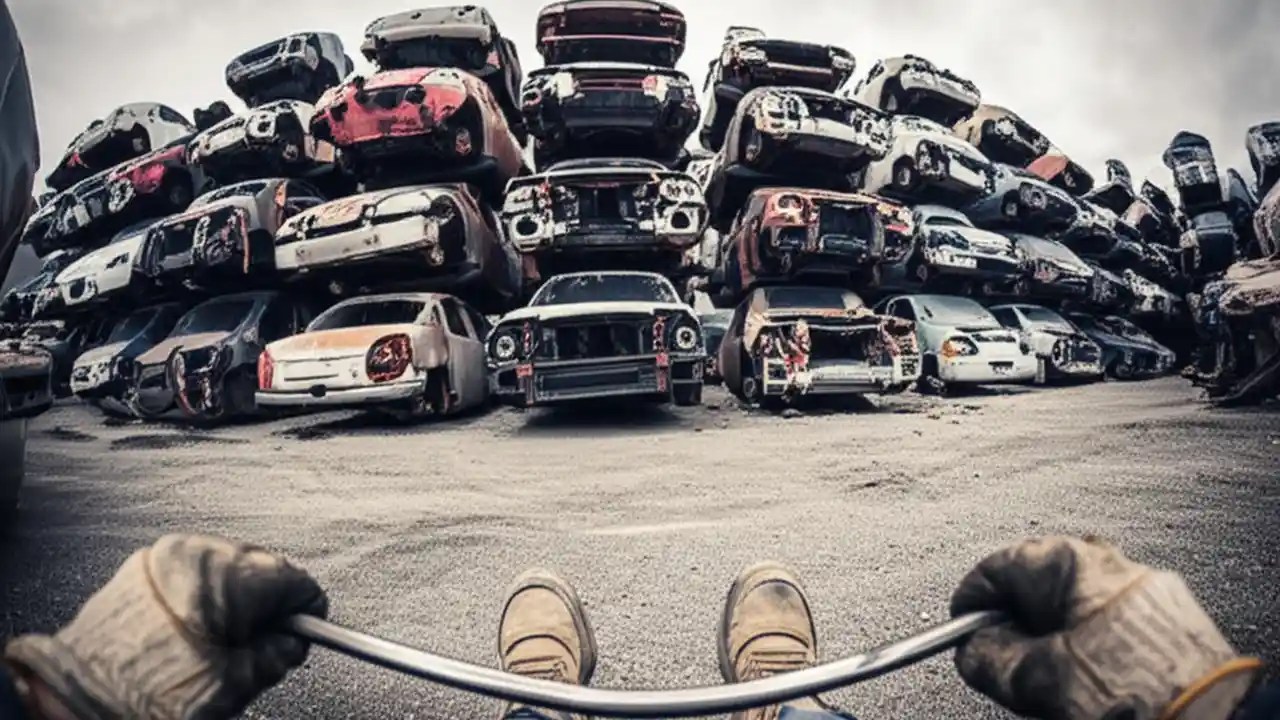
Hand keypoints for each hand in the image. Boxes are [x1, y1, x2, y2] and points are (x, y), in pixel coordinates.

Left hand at [5, 534, 326, 719]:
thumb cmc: (146, 695)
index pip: (296, 580)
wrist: (74, 698)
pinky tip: (192, 636)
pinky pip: (193, 575)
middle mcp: (197, 552)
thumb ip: (280, 653)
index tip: (302, 634)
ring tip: (216, 647)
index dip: (306, 613)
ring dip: (235, 603)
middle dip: (267, 609)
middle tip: (255, 650)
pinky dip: (202, 600)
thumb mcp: (236, 683)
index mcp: (227, 574)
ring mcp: (167, 555)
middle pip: (262, 571)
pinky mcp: (143, 567)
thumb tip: (293, 640)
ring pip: (227, 570)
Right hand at [950, 536, 1260, 719]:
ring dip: (1049, 638)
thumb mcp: (1035, 679)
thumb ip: (986, 658)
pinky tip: (1085, 679)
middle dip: (1013, 624)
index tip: (959, 628)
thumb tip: (971, 651)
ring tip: (1048, 681)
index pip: (997, 565)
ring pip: (1071, 607)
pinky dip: (1084, 645)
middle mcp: (1108, 560)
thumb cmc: (1132, 693)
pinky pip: (1104, 622)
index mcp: (1071, 559)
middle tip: (1003, 662)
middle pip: (1035, 586)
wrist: (1208, 719)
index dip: (970, 601)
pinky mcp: (1163, 617)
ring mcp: (1140, 587)